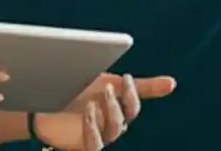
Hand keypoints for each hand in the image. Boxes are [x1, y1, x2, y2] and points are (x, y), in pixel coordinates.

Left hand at [34, 73, 175, 148]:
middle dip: (116, 104)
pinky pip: (94, 145)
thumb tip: (173, 83)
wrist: (47, 103)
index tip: (125, 78)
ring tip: (93, 100)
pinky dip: (92, 129)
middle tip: (107, 87)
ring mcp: (97, 137)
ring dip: (104, 115)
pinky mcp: (83, 145)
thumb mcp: (108, 84)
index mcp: (118, 111)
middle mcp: (110, 127)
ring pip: (110, 132)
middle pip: (121, 121)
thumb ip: (140, 86)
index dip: (132, 94)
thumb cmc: (79, 93)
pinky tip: (87, 113)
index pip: (132, 107)